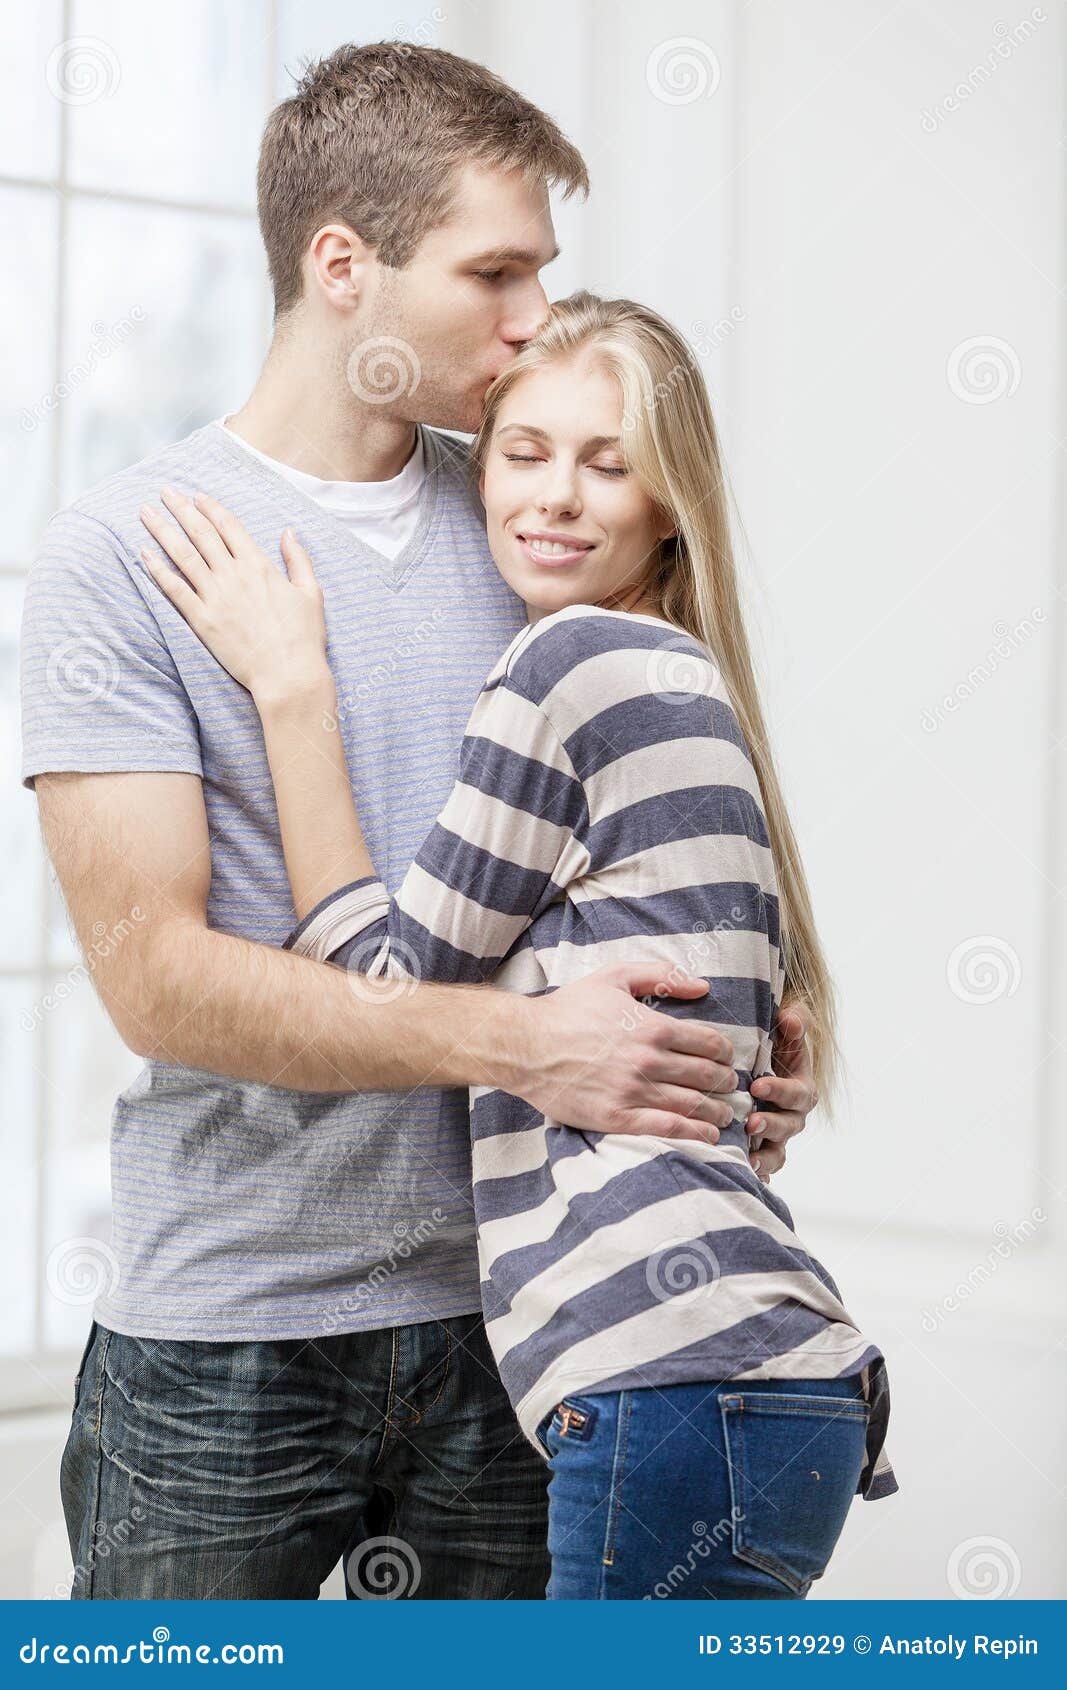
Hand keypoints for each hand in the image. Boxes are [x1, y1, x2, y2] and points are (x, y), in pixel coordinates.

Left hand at [139, 488, 327, 702]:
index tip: (197, 496)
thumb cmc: (303, 638)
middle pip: (201, 533)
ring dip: (162, 530)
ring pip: (183, 555)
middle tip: (165, 491)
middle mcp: (233, 575)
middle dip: (181, 508)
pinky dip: (158, 570)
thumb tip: (288, 532)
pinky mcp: (202, 620)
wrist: (288, 675)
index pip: (229, 526)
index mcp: (259, 565)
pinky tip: (144, 554)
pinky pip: (175, 589)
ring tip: (145, 512)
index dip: (211, 508)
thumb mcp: (311, 593)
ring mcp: (215, 597)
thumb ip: (298, 559)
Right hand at [508, 961, 738, 1142]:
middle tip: (729, 1086)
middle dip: (725, 1081)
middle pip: (707, 1076)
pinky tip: (708, 1133)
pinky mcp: (617, 1118)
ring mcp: (633, 1091)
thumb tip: (703, 986)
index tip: (725, 1057)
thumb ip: (661, 975)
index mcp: (652, 1027)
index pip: (710, 1043)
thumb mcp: (614, 977)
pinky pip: (667, 1129)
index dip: (725, 1052)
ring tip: (724, 1112)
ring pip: (693, 1104)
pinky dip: (695, 1132)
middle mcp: (648, 1061)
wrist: (525, 1045)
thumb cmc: (568, 1009)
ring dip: (716, 1109)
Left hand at [745, 1002, 817, 1181]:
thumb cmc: (775, 1046)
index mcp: (801, 1088)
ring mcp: (777, 1136)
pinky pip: (763, 1169)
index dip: (780, 1091)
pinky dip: (757, 1176)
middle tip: (751, 1123)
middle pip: (788, 1126)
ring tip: (749, 1159)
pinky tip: (743, 1179)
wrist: (761, 1063)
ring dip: (765, 1157)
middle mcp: (792, 1115)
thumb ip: (793, 1023)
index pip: (796, 1093)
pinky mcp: (761, 1151)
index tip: (757, 1086)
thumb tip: (790, 1018)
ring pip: (777, 1152)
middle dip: (771, 1125)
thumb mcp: (787, 1031)